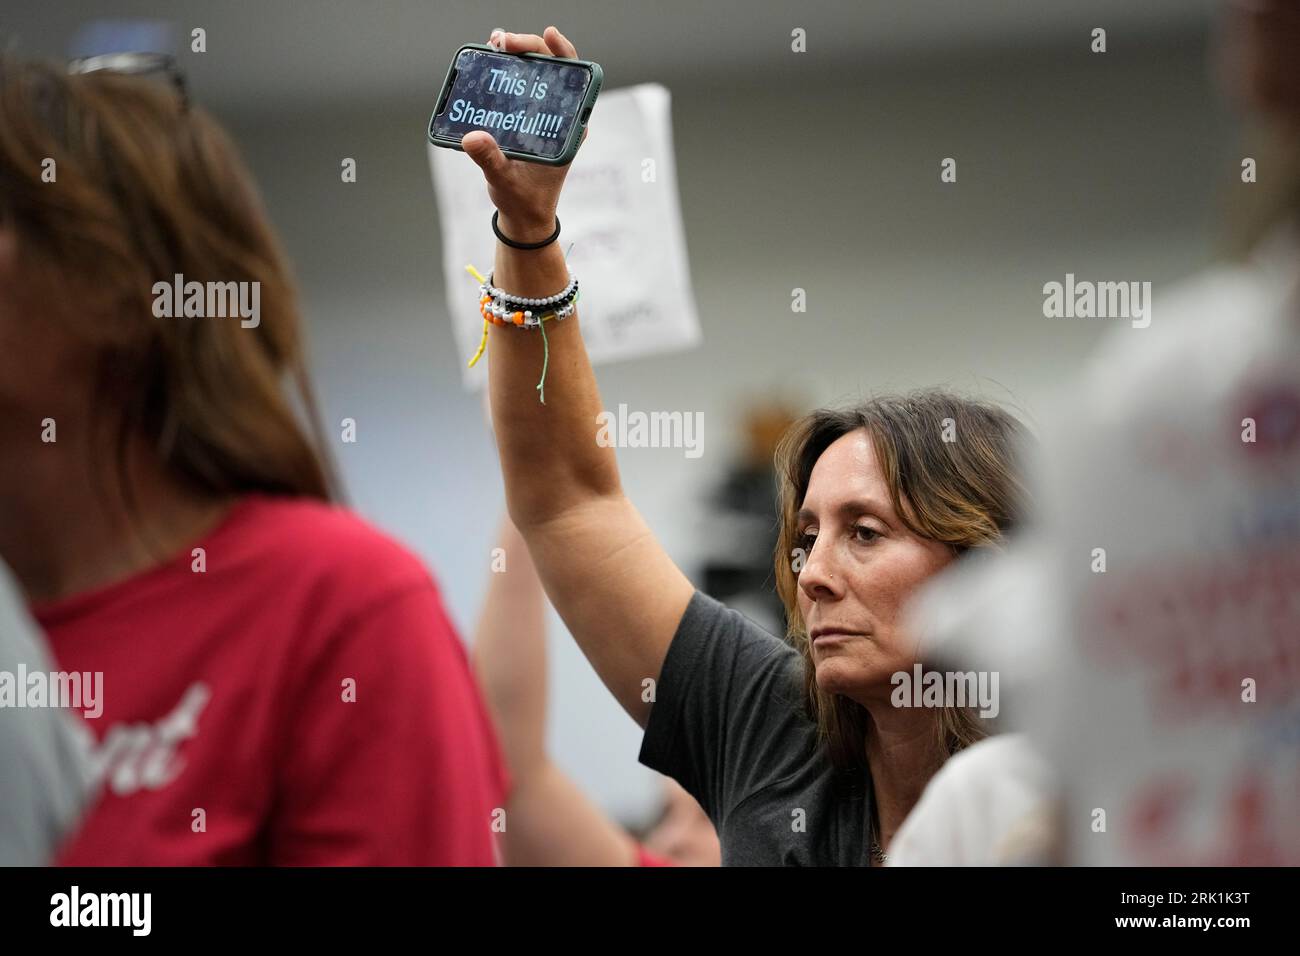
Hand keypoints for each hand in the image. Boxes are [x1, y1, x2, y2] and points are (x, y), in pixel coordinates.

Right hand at [461, 26, 588, 242]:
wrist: (524, 217)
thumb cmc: (523, 201)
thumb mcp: (505, 180)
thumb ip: (491, 159)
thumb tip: (472, 138)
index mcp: (567, 130)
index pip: (574, 81)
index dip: (563, 52)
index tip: (547, 36)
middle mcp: (560, 118)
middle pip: (551, 70)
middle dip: (529, 48)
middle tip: (503, 41)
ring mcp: (544, 117)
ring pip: (535, 75)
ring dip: (516, 56)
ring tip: (494, 44)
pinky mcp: (527, 120)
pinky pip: (520, 88)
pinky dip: (507, 72)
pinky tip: (491, 60)